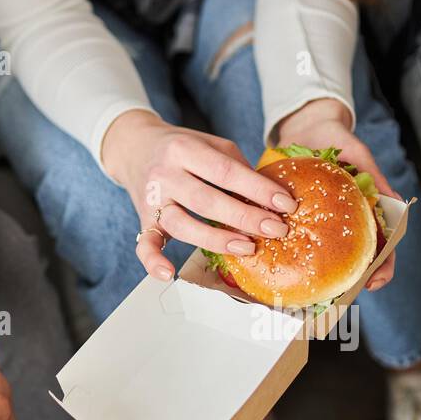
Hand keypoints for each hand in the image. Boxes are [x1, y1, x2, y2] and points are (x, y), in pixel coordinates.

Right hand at [101, 110, 298, 281]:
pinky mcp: (143, 220)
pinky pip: (144, 245)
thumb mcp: (211, 144)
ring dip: (216, 240)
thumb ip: (237, 167)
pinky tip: (168, 275)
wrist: (134, 147)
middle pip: (207, 200)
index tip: (286, 204)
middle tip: (277, 230)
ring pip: (182, 225)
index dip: (258, 189)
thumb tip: (271, 196)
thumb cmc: (182, 148)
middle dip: (245, 218)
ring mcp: (152, 200)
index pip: (226, 171)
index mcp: (184, 149)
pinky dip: (152, 262)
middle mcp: (165, 174)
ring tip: (248, 247)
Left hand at [275, 98, 397, 291]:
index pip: (383, 248)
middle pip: (355, 261)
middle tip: (341, 295)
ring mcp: (321, 223)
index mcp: (366, 212)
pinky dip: (291, 255)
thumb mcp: (358, 156)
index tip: (374, 281)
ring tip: (314, 293)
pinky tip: (283, 266)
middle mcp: (346, 223)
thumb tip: (395, 201)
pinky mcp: (295, 218)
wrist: (305, 126)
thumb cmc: (337, 138)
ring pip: (325, 258)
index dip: (382, 268)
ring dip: (322, 277)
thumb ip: (375, 178)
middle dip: (350, 282)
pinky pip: (293, 241)